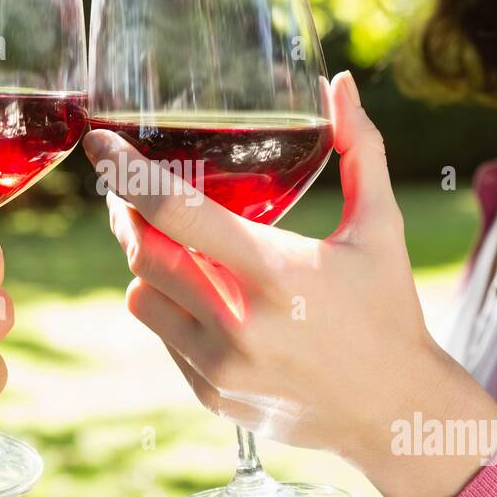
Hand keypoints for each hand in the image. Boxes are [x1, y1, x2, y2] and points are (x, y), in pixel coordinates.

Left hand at [84, 72, 496, 496]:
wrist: (396, 413)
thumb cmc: (389, 311)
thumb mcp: (381, 228)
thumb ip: (361, 149)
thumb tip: (342, 83)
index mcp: (276, 274)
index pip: (176, 213)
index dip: (128, 172)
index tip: (100, 143)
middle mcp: (240, 325)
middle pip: (144, 254)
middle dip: (125, 214)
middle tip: (127, 188)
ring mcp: (221, 367)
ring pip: (142, 296)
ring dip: (146, 262)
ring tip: (171, 240)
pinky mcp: (211, 395)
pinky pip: (162, 336)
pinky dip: (169, 306)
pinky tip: (199, 292)